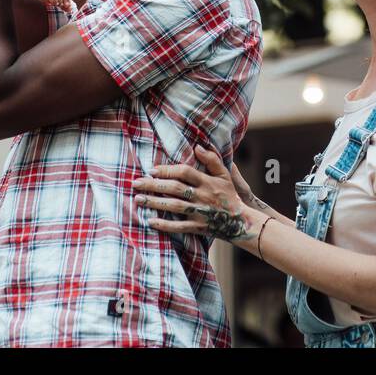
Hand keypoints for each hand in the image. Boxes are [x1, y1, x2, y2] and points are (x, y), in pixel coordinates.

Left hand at [131, 145, 261, 241]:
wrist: (240, 222)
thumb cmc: (229, 195)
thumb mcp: (225, 175)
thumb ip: (212, 160)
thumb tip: (197, 147)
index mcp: (207, 182)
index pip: (185, 172)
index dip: (168, 170)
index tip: (152, 170)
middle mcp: (202, 196)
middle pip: (175, 188)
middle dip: (154, 185)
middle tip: (135, 183)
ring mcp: (199, 213)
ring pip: (174, 207)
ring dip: (154, 203)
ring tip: (137, 200)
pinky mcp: (198, 227)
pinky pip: (179, 226)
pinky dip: (164, 225)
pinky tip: (150, 221)